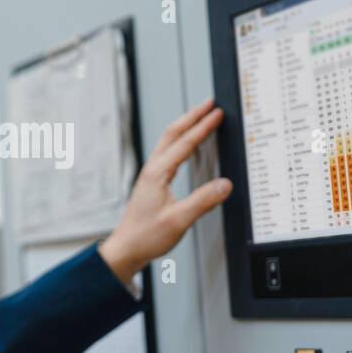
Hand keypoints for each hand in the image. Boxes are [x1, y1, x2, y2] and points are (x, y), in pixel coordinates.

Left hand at [98, 98, 232, 286]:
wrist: (126, 248)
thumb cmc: (146, 236)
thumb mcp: (179, 221)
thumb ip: (203, 201)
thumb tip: (225, 185)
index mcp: (157, 174)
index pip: (184, 143)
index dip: (202, 127)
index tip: (217, 113)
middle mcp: (152, 170)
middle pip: (173, 133)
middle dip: (192, 116)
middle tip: (210, 104)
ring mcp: (151, 175)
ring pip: (168, 141)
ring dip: (185, 125)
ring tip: (201, 116)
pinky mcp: (152, 182)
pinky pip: (168, 152)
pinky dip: (180, 141)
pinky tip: (187, 145)